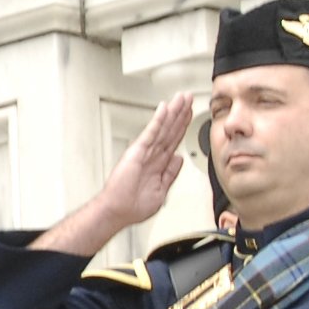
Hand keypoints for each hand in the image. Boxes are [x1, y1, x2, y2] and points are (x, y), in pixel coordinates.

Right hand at [96, 92, 192, 230]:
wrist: (118, 210)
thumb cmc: (134, 205)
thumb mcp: (161, 190)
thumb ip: (171, 173)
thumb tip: (179, 159)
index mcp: (159, 163)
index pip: (174, 140)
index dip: (183, 126)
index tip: (190, 113)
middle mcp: (153, 155)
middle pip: (170, 129)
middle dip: (180, 113)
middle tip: (188, 97)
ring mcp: (145, 152)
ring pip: (163, 128)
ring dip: (173, 112)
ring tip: (181, 98)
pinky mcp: (137, 152)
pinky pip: (151, 133)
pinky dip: (158, 121)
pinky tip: (164, 109)